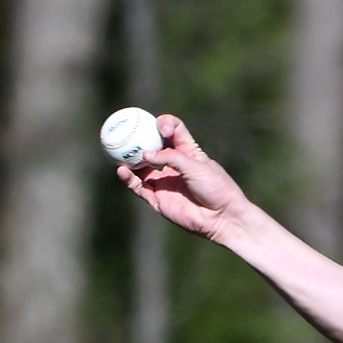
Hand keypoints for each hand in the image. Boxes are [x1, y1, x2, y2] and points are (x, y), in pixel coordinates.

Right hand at [117, 114, 250, 243]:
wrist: (222, 218)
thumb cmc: (215, 188)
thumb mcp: (195, 166)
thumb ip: (170, 157)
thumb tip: (145, 154)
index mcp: (188, 152)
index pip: (173, 131)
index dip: (165, 124)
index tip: (160, 126)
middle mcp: (174, 166)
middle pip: (152, 147)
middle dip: (139, 139)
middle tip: (128, 133)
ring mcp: (165, 183)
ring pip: (141, 168)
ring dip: (130, 160)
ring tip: (120, 152)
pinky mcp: (159, 200)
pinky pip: (139, 188)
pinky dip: (129, 179)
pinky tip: (122, 170)